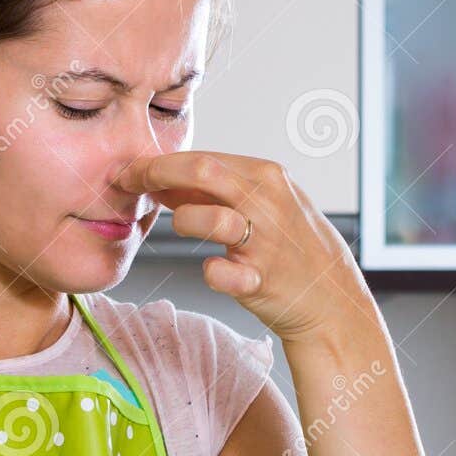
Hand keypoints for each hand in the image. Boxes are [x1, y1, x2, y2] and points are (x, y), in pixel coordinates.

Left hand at [121, 150, 374, 342]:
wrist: (329, 297)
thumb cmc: (288, 247)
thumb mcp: (260, 205)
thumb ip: (214, 192)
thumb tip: (161, 180)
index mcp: (266, 176)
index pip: (202, 158)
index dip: (159, 163)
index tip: (129, 171)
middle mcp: (267, 202)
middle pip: (201, 171)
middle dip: (155, 174)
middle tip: (126, 183)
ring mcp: (264, 241)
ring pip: (207, 218)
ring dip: (183, 222)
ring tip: (180, 228)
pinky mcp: (259, 280)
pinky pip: (219, 273)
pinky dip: (211, 272)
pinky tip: (215, 270)